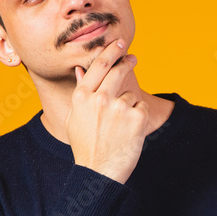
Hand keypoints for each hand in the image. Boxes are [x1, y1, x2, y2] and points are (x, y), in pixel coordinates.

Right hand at [65, 38, 150, 184]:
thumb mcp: (74, 118)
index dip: (111, 51)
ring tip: (119, 127)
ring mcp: (119, 107)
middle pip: (118, 71)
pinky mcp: (137, 117)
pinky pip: (141, 107)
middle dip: (127, 61)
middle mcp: (100, 98)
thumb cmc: (85, 146)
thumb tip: (80, 70)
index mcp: (82, 97)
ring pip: (131, 95)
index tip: (119, 43)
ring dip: (129, 106)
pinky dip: (139, 118)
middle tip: (133, 58)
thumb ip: (80, 93)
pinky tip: (129, 132)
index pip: (99, 66)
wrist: (99, 172)